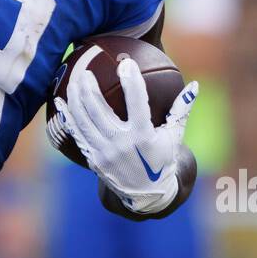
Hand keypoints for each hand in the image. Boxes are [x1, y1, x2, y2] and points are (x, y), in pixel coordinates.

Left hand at [55, 59, 197, 214]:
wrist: (146, 194)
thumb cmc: (162, 159)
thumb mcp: (175, 136)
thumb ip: (182, 109)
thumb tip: (195, 85)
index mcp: (143, 136)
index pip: (137, 103)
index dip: (131, 81)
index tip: (126, 63)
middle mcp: (122, 144)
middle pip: (100, 110)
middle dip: (90, 86)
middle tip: (86, 69)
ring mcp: (105, 153)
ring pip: (84, 119)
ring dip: (76, 97)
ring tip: (74, 78)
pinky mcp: (93, 158)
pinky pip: (77, 133)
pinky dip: (68, 115)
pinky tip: (61, 99)